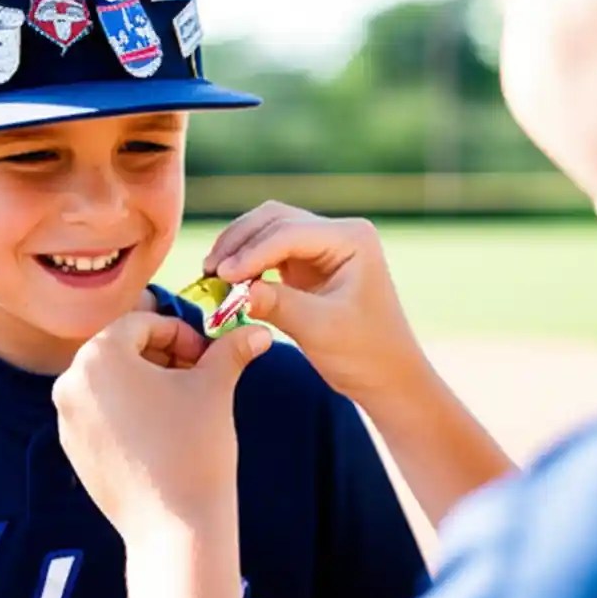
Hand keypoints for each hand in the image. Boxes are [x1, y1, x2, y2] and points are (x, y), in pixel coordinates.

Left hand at [53, 311, 271, 541]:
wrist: (174, 525)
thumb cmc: (193, 448)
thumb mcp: (215, 387)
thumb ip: (231, 349)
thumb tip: (259, 331)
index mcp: (99, 355)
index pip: (143, 324)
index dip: (181, 335)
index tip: (207, 357)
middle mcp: (71, 381)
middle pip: (122, 350)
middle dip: (162, 357)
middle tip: (197, 376)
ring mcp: (67, 418)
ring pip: (111, 382)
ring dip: (146, 383)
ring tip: (181, 405)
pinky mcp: (72, 448)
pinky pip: (101, 413)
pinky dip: (128, 412)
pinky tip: (160, 432)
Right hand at [204, 201, 433, 401]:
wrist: (387, 377)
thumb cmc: (364, 354)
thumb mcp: (320, 330)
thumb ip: (277, 305)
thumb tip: (233, 290)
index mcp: (352, 238)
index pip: (289, 232)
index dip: (252, 252)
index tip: (222, 277)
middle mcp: (338, 233)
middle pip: (273, 220)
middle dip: (239, 243)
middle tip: (210, 273)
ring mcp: (322, 247)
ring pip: (267, 231)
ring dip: (238, 250)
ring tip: (213, 277)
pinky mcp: (308, 265)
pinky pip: (269, 253)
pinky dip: (247, 264)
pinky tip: (229, 283)